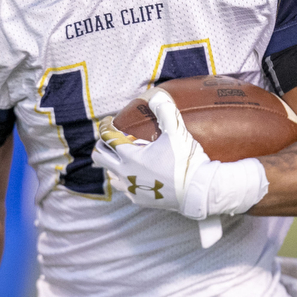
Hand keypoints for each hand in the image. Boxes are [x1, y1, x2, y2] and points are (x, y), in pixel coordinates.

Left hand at [93, 88, 217, 218]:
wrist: (197, 192)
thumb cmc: (186, 161)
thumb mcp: (176, 132)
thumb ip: (165, 111)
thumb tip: (155, 96)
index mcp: (129, 156)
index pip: (106, 138)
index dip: (106, 126)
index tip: (111, 120)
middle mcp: (125, 173)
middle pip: (99, 157)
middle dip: (103, 145)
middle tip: (113, 138)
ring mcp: (130, 189)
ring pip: (110, 174)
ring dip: (113, 163)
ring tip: (125, 156)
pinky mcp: (138, 200)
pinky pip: (123, 188)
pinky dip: (125, 178)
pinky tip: (136, 174)